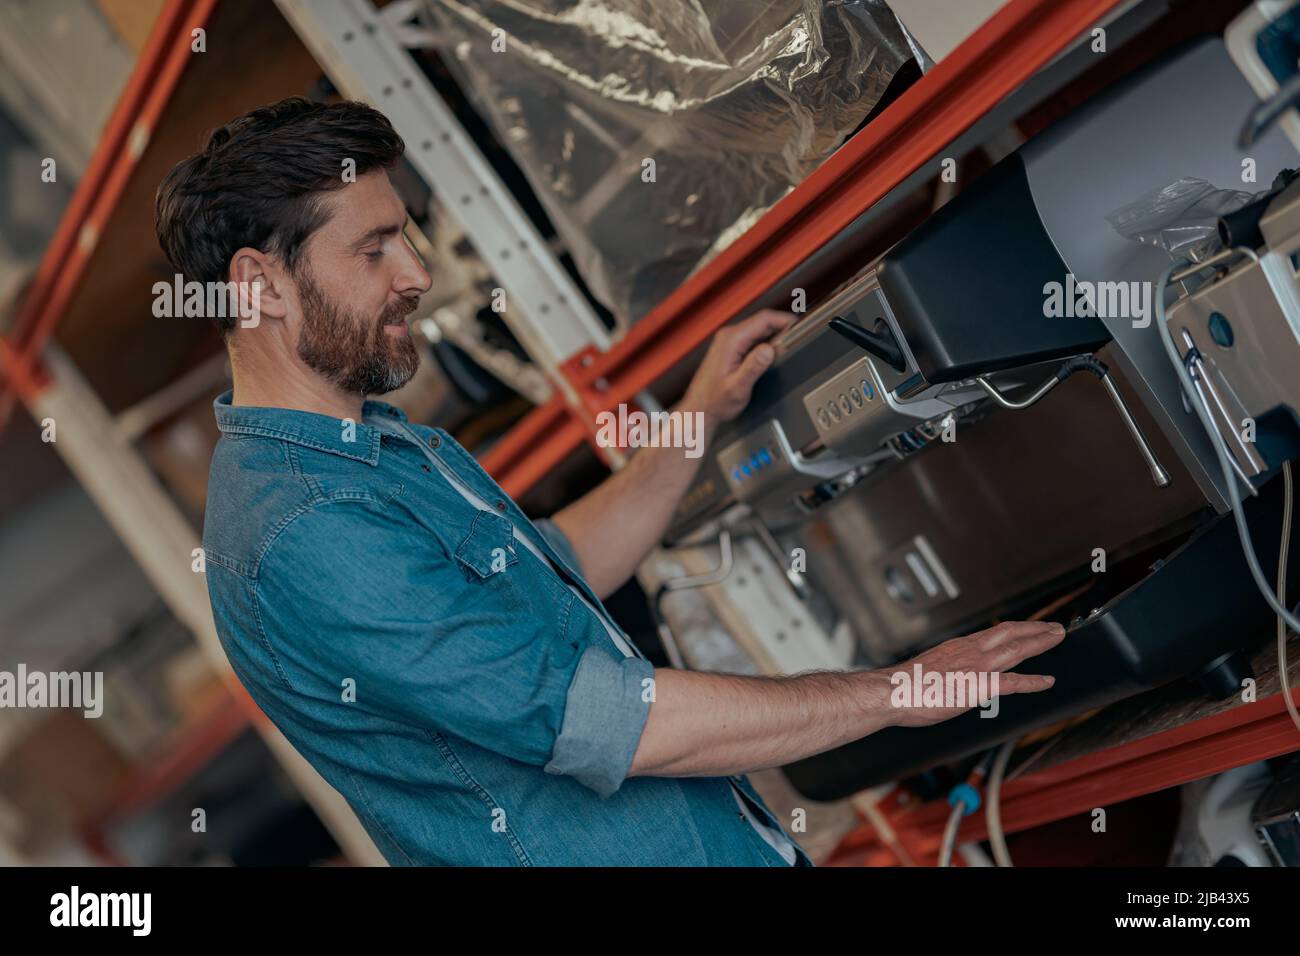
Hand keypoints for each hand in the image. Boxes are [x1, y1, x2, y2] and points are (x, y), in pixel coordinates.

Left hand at [680, 309, 794, 439]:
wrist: (700, 409)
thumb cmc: (715, 401)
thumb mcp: (738, 387)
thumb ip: (754, 367)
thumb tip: (769, 349)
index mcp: (731, 340)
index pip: (763, 319)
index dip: (784, 320)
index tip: (799, 326)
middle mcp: (728, 336)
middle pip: (763, 322)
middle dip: (782, 328)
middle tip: (797, 340)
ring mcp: (729, 341)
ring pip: (759, 329)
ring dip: (775, 336)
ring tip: (788, 348)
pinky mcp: (731, 348)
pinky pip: (753, 338)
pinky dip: (767, 343)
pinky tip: (773, 355)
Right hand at [886, 620, 1064, 726]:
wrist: (893, 691)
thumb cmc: (905, 685)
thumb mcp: (929, 669)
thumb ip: (946, 670)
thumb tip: (948, 676)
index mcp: (958, 647)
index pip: (993, 633)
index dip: (1015, 629)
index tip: (1028, 628)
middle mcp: (970, 651)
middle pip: (1010, 633)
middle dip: (1034, 629)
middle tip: (1054, 627)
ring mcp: (976, 667)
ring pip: (1016, 649)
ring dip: (1040, 642)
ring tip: (1057, 638)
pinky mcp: (978, 686)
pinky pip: (1013, 682)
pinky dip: (1033, 681)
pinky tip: (1047, 681)